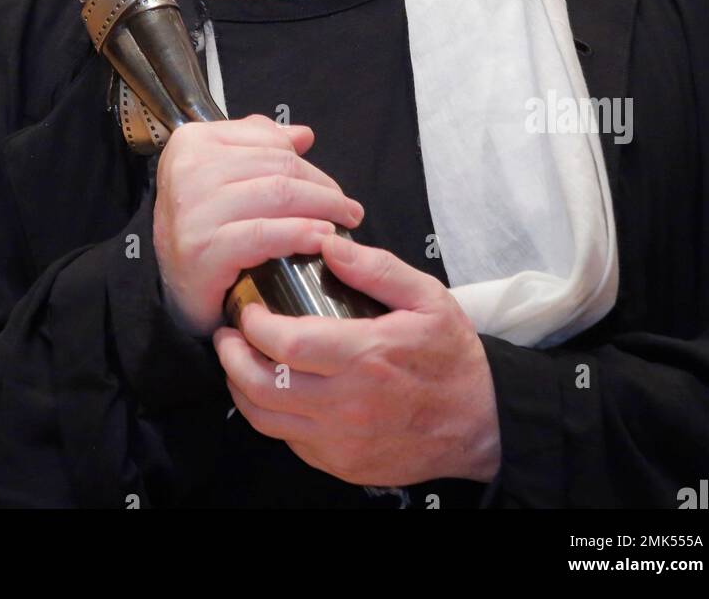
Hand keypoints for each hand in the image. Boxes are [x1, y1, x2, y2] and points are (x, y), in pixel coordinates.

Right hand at [152, 116, 364, 337]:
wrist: (174, 288)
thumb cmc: (204, 229)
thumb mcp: (224, 178)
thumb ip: (259, 148)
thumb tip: (303, 134)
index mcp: (193, 142)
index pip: (269, 142)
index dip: (308, 163)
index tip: (331, 186)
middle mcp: (189, 169)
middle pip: (279, 166)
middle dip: (323, 188)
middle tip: (348, 209)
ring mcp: (194, 208)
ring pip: (279, 195)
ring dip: (322, 209)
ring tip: (343, 224)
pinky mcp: (202, 248)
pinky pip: (266, 234)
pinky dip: (301, 234)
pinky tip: (323, 240)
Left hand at [213, 232, 501, 486]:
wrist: (481, 425)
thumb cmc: (452, 357)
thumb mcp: (427, 298)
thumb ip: (377, 269)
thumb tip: (328, 245)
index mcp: (366, 357)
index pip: (287, 343)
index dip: (254, 325)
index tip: (247, 309)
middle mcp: (347, 405)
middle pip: (262, 386)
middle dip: (232, 357)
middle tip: (227, 335)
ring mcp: (341, 441)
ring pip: (266, 419)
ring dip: (241, 387)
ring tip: (239, 360)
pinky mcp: (341, 464)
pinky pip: (288, 441)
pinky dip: (270, 415)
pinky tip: (272, 391)